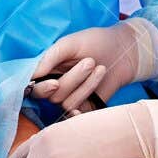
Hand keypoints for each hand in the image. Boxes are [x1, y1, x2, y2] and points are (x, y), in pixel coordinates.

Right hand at [28, 18, 157, 109]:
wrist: (124, 50)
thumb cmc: (95, 42)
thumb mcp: (70, 43)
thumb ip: (50, 57)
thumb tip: (32, 76)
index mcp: (49, 69)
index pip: (33, 86)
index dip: (41, 88)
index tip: (54, 83)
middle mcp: (56, 85)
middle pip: (52, 95)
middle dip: (72, 80)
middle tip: (90, 62)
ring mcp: (71, 97)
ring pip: (66, 103)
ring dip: (85, 86)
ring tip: (100, 68)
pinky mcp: (86, 107)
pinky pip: (78, 114)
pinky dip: (81, 112)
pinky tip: (92, 98)